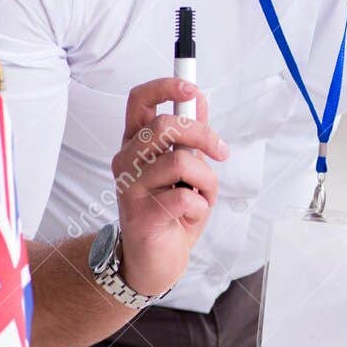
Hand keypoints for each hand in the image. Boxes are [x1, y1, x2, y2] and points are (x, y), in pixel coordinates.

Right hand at [112, 77, 229, 297]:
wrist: (155, 259)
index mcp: (136, 143)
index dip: (166, 87)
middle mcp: (126, 160)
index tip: (191, 89)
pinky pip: (185, 197)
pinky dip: (201, 206)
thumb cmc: (171, 210)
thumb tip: (198, 98)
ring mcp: (129, 187)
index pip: (139, 100)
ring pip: (180, 162)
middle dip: (203, 135)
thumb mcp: (186, 168)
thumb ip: (190, 135)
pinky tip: (192, 214)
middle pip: (165, 126)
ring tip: (202, 195)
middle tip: (220, 152)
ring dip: (206, 180)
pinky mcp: (140, 215)